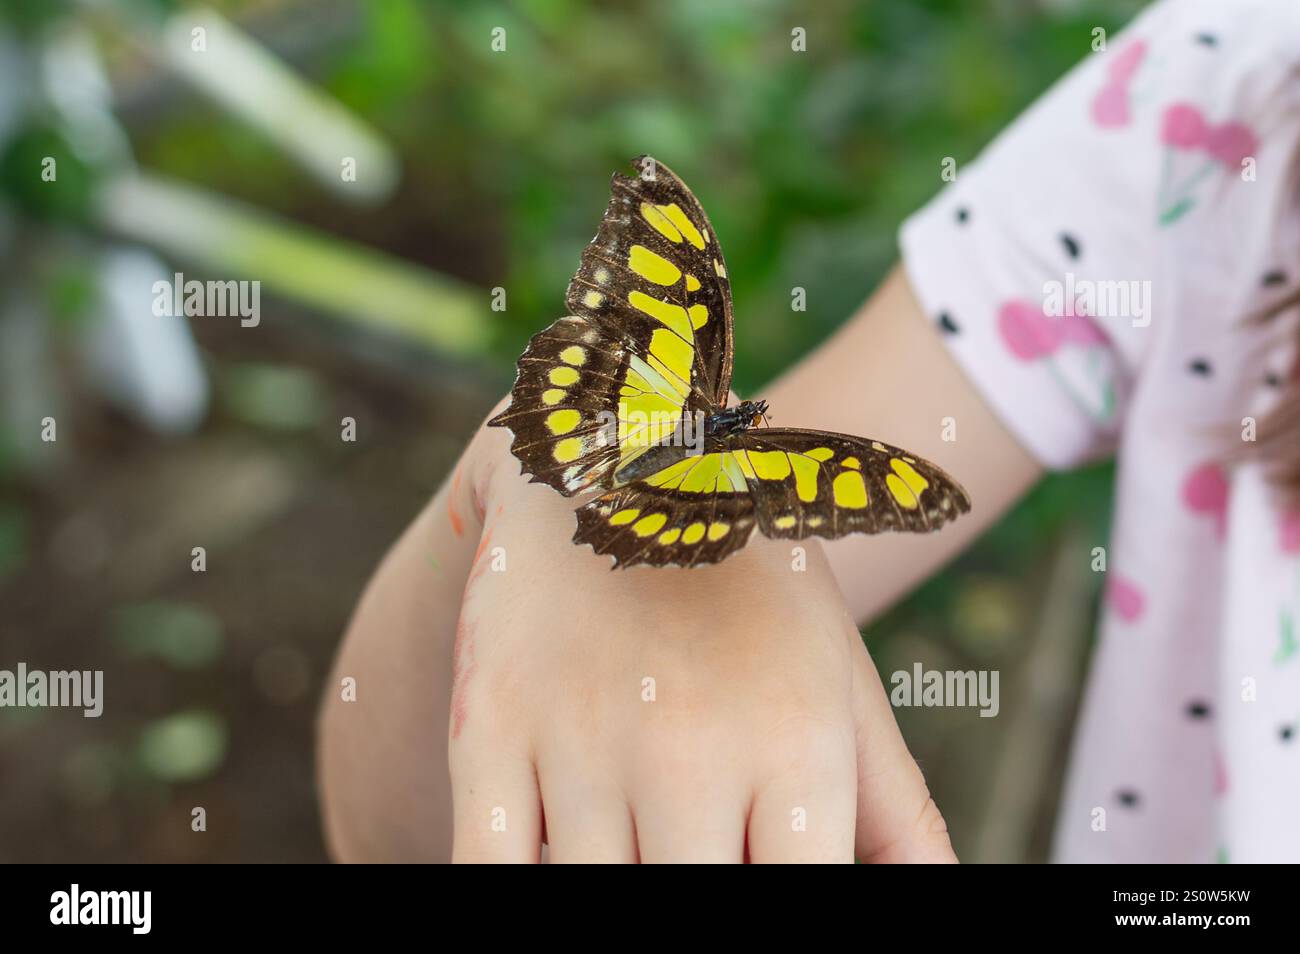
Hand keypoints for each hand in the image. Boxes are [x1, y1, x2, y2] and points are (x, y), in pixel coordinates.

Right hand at [443, 404, 956, 862]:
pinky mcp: (486, 722)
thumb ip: (897, 817)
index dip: (783, 919)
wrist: (622, 456)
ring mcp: (578, 735)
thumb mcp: (843, 686)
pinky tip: (550, 853)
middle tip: (695, 845)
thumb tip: (938, 906)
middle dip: (689, 888)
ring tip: (636, 838)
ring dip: (610, 881)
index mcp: (797, 741)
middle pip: (684, 909)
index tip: (757, 875)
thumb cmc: (755, 595)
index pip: (798, 902)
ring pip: (586, 897)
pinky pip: (483, 868)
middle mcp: (690, 746)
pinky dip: (505, 885)